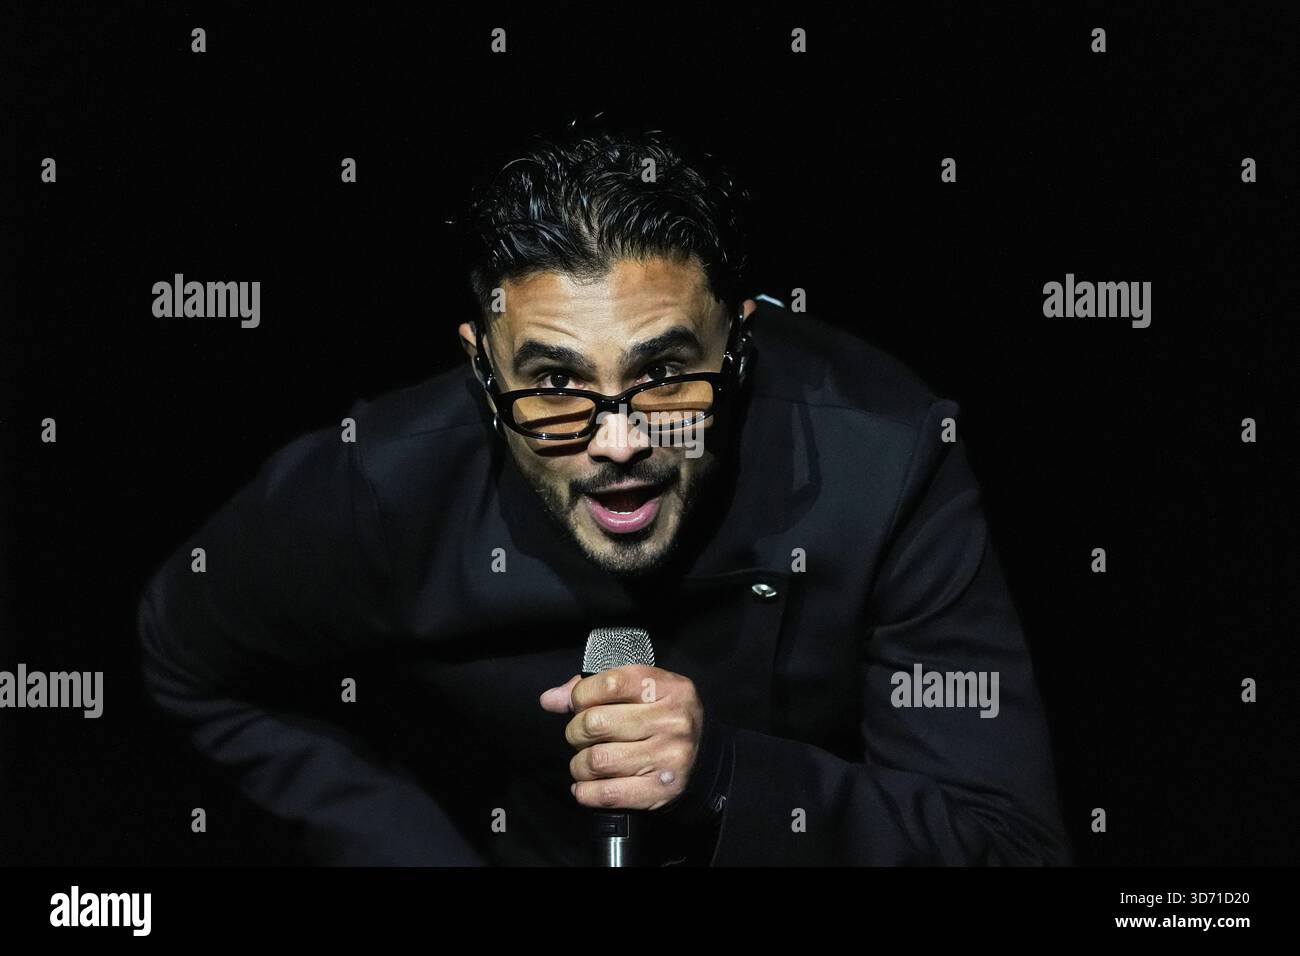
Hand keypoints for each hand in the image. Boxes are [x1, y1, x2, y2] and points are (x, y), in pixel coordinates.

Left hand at [539, 665, 703, 811]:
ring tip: (585, 763)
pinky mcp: (660, 790)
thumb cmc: (664, 717)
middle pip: (595, 723)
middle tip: (581, 736)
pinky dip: (585, 792)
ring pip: (596, 761)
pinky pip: (606, 793)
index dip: (580, 695)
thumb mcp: (641, 690)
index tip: (577, 705)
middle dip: (576, 732)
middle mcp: (670, 720)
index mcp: (666, 687)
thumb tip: (551, 699)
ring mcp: (667, 757)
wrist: (707, 757)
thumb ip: (596, 688)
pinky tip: (586, 786)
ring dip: (579, 765)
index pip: (608, 684)